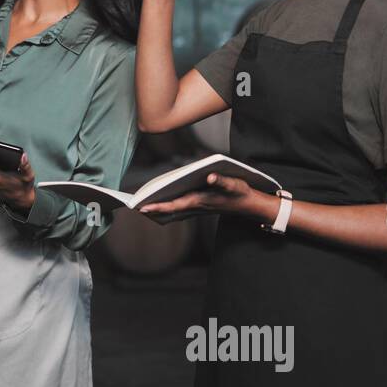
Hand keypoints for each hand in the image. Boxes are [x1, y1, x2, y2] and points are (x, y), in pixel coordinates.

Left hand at [137, 172, 273, 220]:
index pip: (174, 204)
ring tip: (144, 206)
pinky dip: (170, 209)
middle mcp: (197, 207)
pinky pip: (181, 210)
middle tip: (135, 206)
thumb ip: (221, 180)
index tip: (142, 207)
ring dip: (161, 209)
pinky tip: (164, 207)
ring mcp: (199, 209)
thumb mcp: (234, 184)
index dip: (158, 206)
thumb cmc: (241, 193)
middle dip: (154, 208)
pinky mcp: (201, 208)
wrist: (250, 205)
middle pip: (171, 209)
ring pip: (175, 211)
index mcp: (201, 201)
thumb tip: (209, 176)